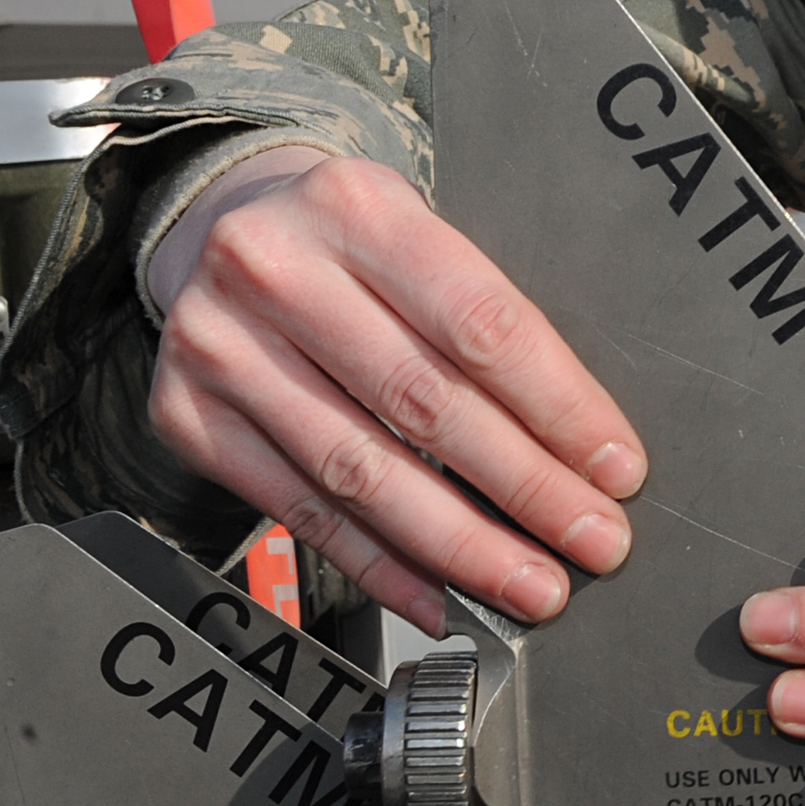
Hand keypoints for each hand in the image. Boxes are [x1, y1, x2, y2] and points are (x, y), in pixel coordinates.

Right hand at [148, 147, 645, 631]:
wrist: (218, 226)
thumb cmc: (350, 244)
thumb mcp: (417, 235)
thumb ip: (485, 320)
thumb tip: (583, 444)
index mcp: (358, 209)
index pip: (480, 324)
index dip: (559, 408)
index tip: (616, 469)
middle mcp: (276, 270)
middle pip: (424, 403)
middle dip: (524, 488)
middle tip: (592, 541)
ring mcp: (220, 347)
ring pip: (360, 471)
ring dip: (459, 544)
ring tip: (527, 584)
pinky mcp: (188, 417)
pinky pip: (302, 511)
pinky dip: (380, 564)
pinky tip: (439, 596)